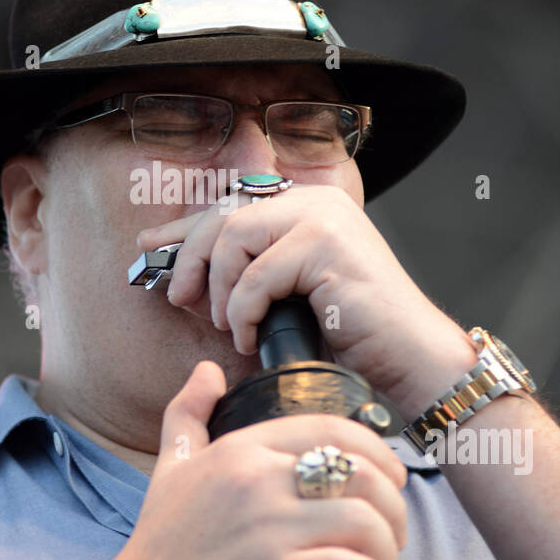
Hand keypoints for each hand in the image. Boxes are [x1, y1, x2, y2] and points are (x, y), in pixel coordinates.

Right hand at [102, 361, 408, 559]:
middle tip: (391, 536)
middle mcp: (257, 478)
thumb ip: (188, 415)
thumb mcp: (170, 468)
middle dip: (393, 507)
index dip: (377, 452)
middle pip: (362, 474)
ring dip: (387, 551)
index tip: (390, 479)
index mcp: (241, 449)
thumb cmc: (159, 545)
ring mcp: (267, 526)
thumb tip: (206, 371)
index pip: (333, 429)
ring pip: (365, 522)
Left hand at [136, 185, 476, 418]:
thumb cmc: (353, 337)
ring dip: (221, 289)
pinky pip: (256, 274)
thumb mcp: (287, 298)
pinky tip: (251, 337)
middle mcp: (315, 199)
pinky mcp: (325, 242)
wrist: (409, 361)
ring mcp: (322, 216)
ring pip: (234, 237)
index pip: (230, 205)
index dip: (184, 228)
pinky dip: (243, 311)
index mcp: (307, 204)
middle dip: (191, 259)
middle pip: (223, 215)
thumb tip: (183, 275)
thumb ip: (246, 276)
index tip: (149, 248)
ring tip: (230, 325)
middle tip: (181, 299)